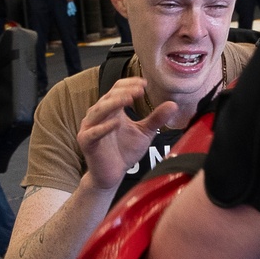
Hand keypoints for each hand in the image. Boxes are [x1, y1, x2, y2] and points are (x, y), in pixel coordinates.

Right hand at [77, 76, 178, 193]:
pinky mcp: (86, 142)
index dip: (129, 84)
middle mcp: (99, 115)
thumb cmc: (126, 151)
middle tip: (139, 90)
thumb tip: (173, 104)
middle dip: (124, 92)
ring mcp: (90, 128)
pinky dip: (103, 127)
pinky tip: (116, 123)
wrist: (112, 174)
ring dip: (113, 104)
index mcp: (112, 109)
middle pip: (109, 97)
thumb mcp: (145, 133)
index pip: (117, 89)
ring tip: (128, 99)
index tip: (145, 84)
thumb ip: (156, 119)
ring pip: (99, 111)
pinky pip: (93, 133)